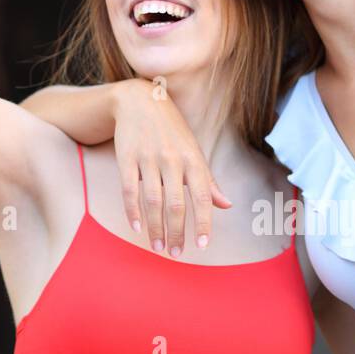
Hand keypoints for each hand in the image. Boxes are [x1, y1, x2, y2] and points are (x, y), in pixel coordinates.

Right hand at [112, 78, 230, 256]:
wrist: (139, 100)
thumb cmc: (172, 129)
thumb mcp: (194, 150)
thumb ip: (208, 180)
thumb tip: (227, 205)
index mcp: (193, 159)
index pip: (202, 197)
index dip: (203, 222)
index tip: (201, 245)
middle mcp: (172, 160)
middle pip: (176, 204)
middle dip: (176, 232)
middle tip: (176, 253)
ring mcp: (148, 158)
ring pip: (153, 200)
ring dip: (156, 228)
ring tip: (157, 247)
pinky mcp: (127, 158)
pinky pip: (129, 189)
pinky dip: (133, 211)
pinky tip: (137, 227)